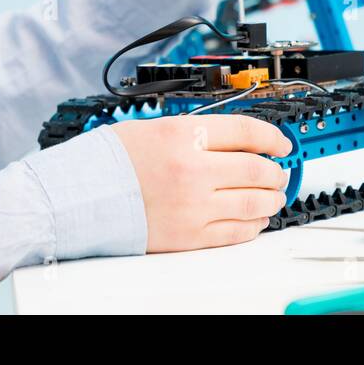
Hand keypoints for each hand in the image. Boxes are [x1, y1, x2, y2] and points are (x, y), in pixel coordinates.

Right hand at [111, 115, 292, 251]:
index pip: (246, 132)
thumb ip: (198, 134)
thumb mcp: (157, 128)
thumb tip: (239, 143)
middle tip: (279, 171)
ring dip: (271, 199)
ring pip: (253, 203)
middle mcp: (192, 170)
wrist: (81, 196)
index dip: (273, 137)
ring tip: (273, 196)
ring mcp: (192, 206)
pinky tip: (256, 218)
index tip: (282, 143)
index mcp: (183, 136)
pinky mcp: (188, 236)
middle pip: (256, 170)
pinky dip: (253, 225)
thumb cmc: (113, 161)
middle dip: (276, 171)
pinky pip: (235, 232)